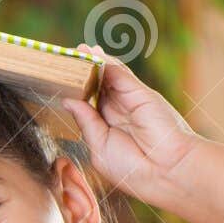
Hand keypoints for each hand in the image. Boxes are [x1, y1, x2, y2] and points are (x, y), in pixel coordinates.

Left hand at [62, 45, 202, 208]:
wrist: (165, 172)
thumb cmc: (132, 169)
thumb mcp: (99, 146)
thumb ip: (86, 121)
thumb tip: (68, 100)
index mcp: (108, 128)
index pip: (88, 104)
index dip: (75, 92)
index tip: (58, 82)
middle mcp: (119, 112)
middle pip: (97, 87)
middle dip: (82, 74)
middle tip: (64, 60)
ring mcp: (130, 101)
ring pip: (108, 77)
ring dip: (93, 63)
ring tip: (76, 50)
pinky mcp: (141, 93)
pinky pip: (120, 74)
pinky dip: (107, 62)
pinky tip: (93, 53)